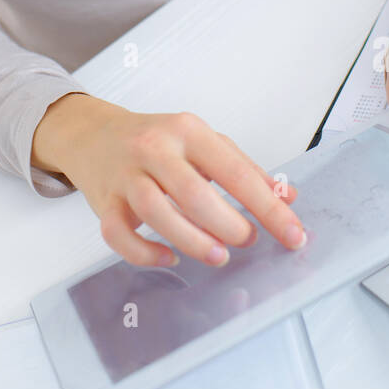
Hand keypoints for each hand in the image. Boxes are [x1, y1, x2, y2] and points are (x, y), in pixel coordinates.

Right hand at [56, 103, 306, 269]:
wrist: (94, 134)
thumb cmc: (157, 140)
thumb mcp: (203, 142)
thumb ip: (244, 168)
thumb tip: (287, 198)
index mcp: (188, 131)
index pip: (236, 172)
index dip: (269, 208)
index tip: (294, 235)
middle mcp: (155, 149)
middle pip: (194, 193)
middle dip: (229, 225)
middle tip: (247, 240)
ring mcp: (126, 176)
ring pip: (157, 212)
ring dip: (192, 240)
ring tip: (218, 255)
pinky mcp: (104, 202)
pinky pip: (119, 235)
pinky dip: (145, 253)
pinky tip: (170, 258)